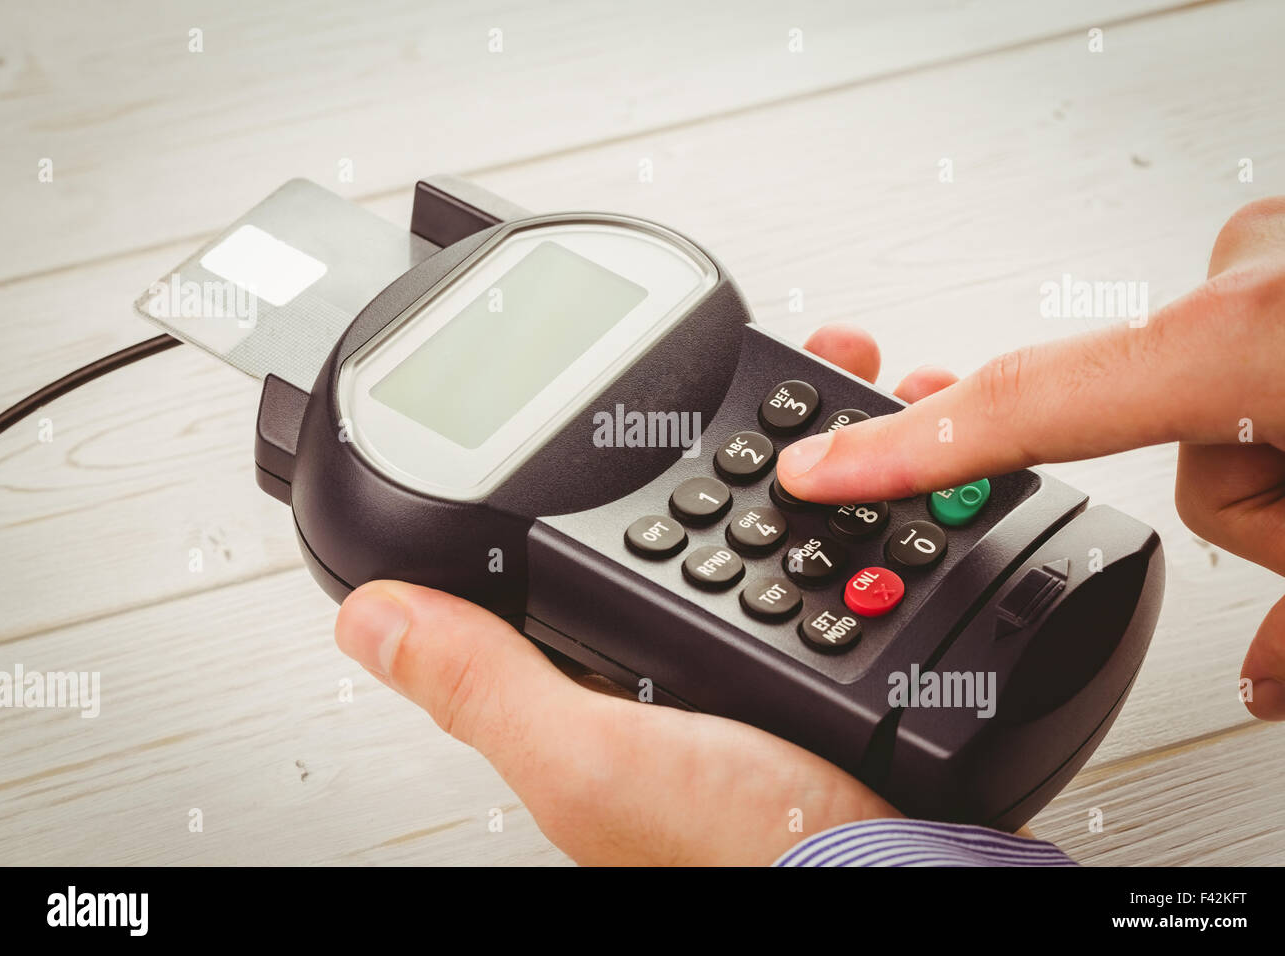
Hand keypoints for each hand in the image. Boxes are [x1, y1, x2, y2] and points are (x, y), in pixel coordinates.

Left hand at [333, 329, 965, 864]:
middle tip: (740, 357)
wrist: (916, 871)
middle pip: (695, 501)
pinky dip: (885, 479)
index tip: (596, 389)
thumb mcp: (597, 764)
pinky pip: (866, 530)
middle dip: (722, 422)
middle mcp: (699, 647)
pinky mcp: (872, 628)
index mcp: (617, 675)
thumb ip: (490, 686)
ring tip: (833, 367)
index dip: (579, 466)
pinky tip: (900, 438)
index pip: (576, 545)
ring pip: (792, 502)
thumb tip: (368, 617)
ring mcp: (791, 633)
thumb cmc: (761, 853)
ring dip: (818, 432)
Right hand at [778, 196, 1284, 721]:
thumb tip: (1264, 679)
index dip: (898, 451)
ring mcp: (1279, 250)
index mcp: (1254, 343)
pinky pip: (1252, 346)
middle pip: (1141, 429)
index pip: (1023, 407)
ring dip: (1278, 469)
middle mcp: (1251, 275)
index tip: (812, 468)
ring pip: (1206, 399)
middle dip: (1220, 493)